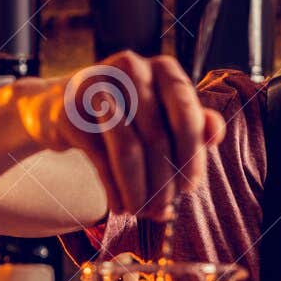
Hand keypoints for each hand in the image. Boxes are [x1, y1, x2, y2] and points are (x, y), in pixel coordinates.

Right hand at [18, 51, 225, 220]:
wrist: (64, 106)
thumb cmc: (129, 113)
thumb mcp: (166, 114)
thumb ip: (196, 124)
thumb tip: (216, 136)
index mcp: (164, 69)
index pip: (188, 117)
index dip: (192, 158)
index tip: (189, 187)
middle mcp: (131, 69)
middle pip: (158, 138)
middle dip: (164, 181)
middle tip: (164, 208)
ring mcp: (96, 87)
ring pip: (129, 151)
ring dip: (139, 190)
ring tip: (142, 212)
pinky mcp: (69, 113)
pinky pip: (100, 160)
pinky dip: (113, 189)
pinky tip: (119, 207)